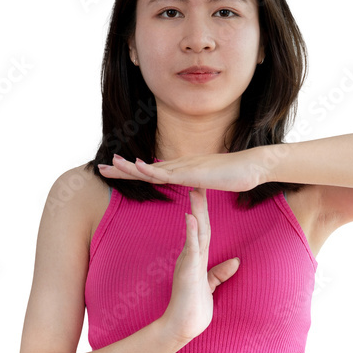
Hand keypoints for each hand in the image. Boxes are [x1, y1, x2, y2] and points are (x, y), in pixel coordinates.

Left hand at [97, 148, 266, 192]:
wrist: (253, 167)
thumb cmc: (236, 175)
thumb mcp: (212, 182)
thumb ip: (200, 184)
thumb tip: (195, 187)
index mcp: (181, 170)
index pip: (151, 173)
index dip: (131, 172)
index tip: (113, 172)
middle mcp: (179, 166)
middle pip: (144, 169)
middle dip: (121, 169)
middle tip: (99, 168)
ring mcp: (185, 168)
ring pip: (151, 169)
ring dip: (129, 167)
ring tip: (110, 164)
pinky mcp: (193, 173)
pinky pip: (169, 174)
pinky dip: (151, 169)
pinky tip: (137, 167)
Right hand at [159, 187, 239, 343]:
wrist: (181, 326)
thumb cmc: (194, 308)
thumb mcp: (212, 286)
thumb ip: (221, 273)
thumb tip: (236, 261)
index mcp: (198, 259)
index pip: (204, 231)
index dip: (206, 212)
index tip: (205, 194)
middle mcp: (192, 257)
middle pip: (199, 226)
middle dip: (200, 204)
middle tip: (199, 183)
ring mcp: (188, 262)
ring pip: (195, 232)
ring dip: (196, 212)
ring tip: (195, 192)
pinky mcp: (187, 270)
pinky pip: (191, 248)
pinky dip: (192, 232)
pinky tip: (191, 217)